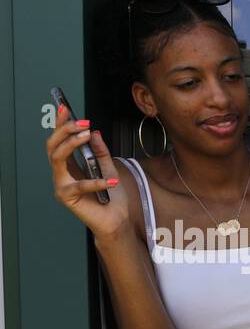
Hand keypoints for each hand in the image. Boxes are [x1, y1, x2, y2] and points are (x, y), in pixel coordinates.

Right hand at [46, 105, 127, 240]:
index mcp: (69, 165)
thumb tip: (94, 132)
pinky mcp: (67, 197)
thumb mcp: (109, 169)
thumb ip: (101, 152)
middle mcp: (61, 173)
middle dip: (65, 130)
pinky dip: (96, 182)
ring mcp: (61, 184)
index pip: (60, 140)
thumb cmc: (111, 196)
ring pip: (57, 158)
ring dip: (71, 144)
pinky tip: (110, 181)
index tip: (65, 108)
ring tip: (87, 136)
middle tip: (82, 123)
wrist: (117, 220)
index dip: (60, 124)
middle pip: (53, 146)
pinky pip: (79, 185)